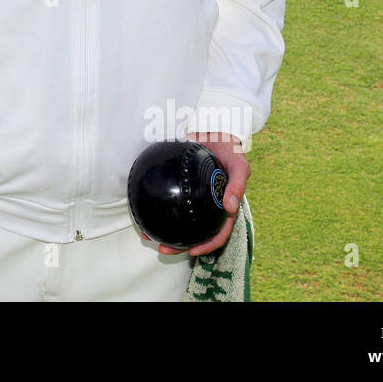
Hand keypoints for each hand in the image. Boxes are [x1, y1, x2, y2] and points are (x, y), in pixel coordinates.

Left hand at [154, 131, 249, 257]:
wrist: (213, 130)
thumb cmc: (229, 149)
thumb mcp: (239, 164)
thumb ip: (237, 184)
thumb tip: (231, 207)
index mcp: (224, 207)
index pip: (218, 233)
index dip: (208, 245)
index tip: (193, 251)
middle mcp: (208, 207)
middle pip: (195, 233)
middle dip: (180, 246)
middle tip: (163, 249)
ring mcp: (193, 199)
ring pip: (180, 221)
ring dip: (165, 231)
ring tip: (147, 236)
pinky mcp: (180, 188)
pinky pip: (168, 200)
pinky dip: (158, 207)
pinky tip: (143, 210)